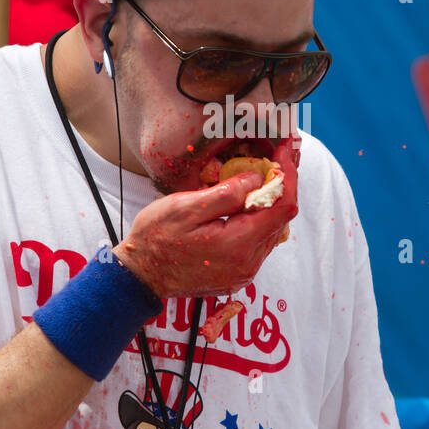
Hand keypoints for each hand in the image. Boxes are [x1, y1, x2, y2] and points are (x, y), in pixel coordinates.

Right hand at [113, 136, 299, 297]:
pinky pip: (259, 243)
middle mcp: (247, 263)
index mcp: (238, 245)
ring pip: (272, 231)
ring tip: (259, 178)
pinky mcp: (238, 274)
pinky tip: (245, 204)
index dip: (288, 176)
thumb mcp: (186, 207)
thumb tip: (257, 179)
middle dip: (281, 187)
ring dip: (269, 204)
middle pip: (282, 219)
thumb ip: (226, 193)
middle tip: (274, 159)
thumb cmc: (156, 239)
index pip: (282, 208)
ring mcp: (244, 272)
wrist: (140, 275)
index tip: (282, 153)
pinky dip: (258, 220)